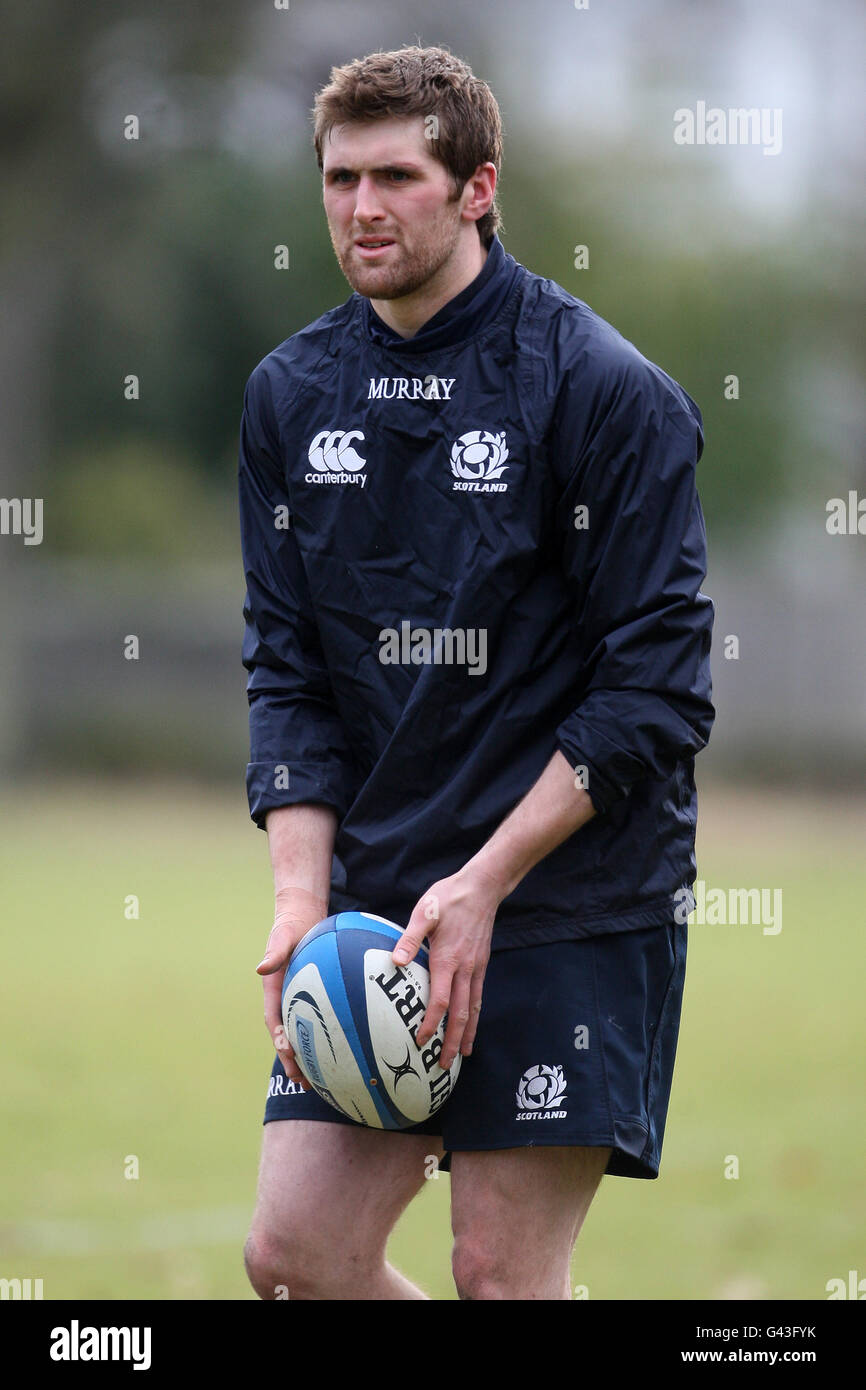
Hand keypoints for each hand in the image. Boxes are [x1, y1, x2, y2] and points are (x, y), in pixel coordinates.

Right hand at [256, 885, 328, 1090]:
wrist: (300, 917)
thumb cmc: (290, 926)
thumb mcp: (282, 935)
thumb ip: (274, 951)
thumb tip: (261, 968)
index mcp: (274, 990)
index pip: (274, 1021)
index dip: (280, 1039)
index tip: (287, 1054)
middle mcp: (285, 1000)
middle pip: (288, 1037)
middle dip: (294, 1060)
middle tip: (304, 1082)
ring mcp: (299, 1001)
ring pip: (304, 1034)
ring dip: (310, 1057)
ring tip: (323, 1081)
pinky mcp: (314, 999)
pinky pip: (322, 1020)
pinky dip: (329, 1037)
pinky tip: (349, 1050)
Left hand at [392, 866, 501, 1070]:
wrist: (482, 887)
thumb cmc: (449, 898)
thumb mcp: (424, 912)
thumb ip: (410, 938)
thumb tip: (397, 961)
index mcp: (448, 959)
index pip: (441, 1001)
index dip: (432, 1023)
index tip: (421, 1041)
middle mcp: (465, 969)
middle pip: (461, 1014)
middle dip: (452, 1041)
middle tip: (445, 1066)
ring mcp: (476, 967)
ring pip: (473, 1008)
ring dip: (467, 1033)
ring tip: (462, 1055)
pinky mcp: (481, 963)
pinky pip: (478, 995)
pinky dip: (475, 1015)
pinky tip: (470, 1023)